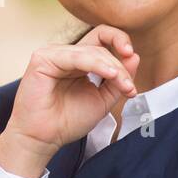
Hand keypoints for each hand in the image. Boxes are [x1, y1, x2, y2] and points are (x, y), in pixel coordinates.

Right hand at [0, 25, 139, 177]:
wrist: (44, 139)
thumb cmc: (66, 122)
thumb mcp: (102, 100)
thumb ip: (118, 80)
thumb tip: (134, 56)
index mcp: (77, 61)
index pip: (101, 39)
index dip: (119, 41)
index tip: (131, 56)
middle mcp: (65, 55)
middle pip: (100, 46)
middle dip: (120, 67)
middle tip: (128, 87)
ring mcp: (53, 54)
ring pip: (92, 51)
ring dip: (112, 68)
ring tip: (123, 85)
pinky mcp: (42, 59)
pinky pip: (75, 57)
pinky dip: (96, 64)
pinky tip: (110, 74)